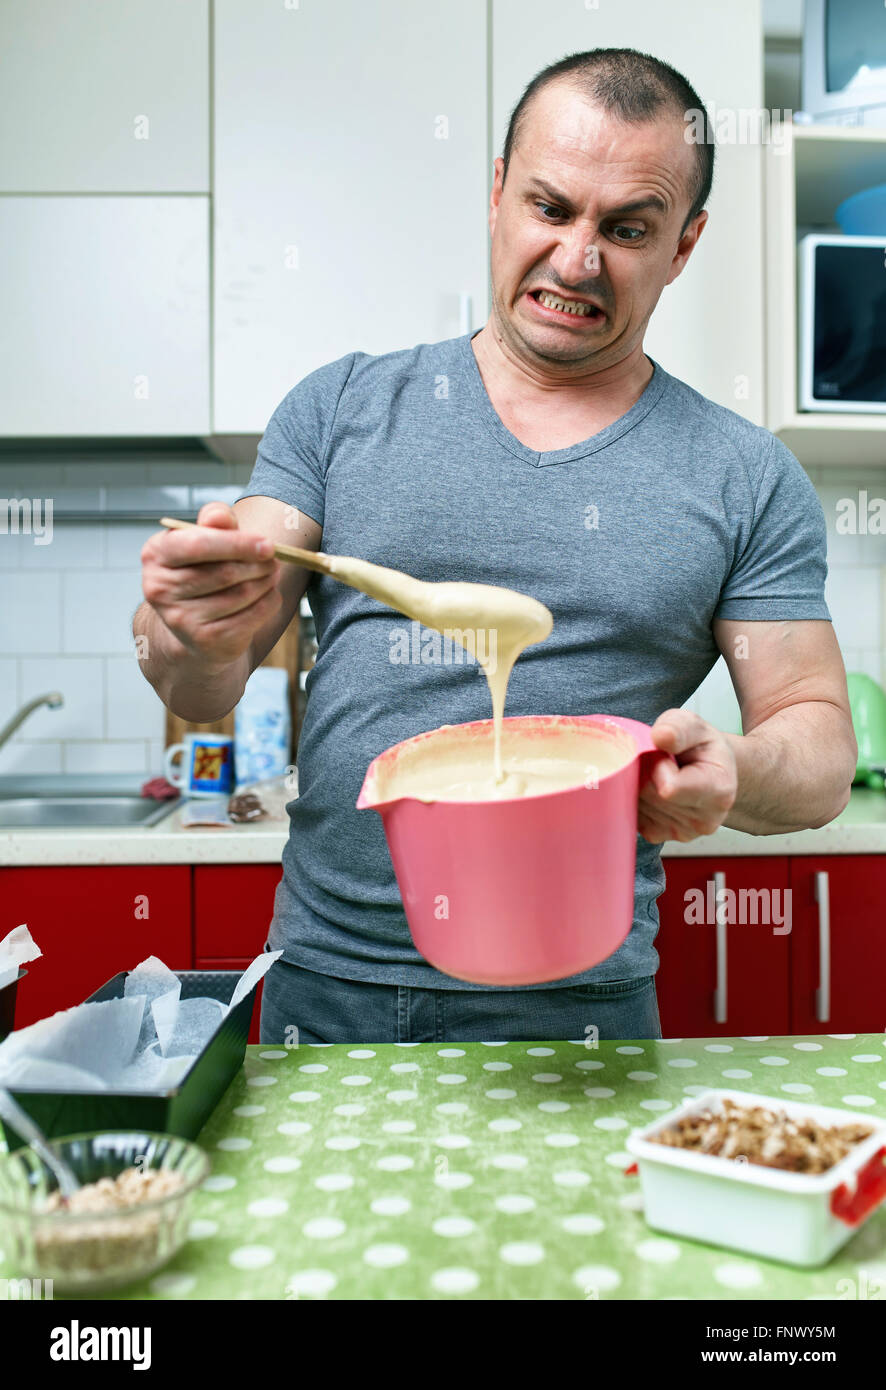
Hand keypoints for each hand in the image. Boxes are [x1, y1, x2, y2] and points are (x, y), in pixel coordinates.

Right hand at [141, 502, 281, 669]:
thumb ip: (215, 522)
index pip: (198, 545)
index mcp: (155, 555)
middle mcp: (159, 589)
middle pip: (224, 572)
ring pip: (241, 594)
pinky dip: (268, 603)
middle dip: (258, 564)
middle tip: (276, 559)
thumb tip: (219, 515)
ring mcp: (180, 619)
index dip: (237, 544)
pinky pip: (251, 617)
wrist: (193, 625)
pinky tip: (268, 595)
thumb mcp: (204, 540)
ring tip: (271, 574)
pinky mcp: (204, 641)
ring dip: (266, 582)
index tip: (268, 544)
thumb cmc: (202, 571)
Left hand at [638, 709, 736, 843]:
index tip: (665, 754)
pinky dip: (635, 799)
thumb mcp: (695, 726)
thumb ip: (679, 728)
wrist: (708, 770)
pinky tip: (651, 787)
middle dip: (645, 772)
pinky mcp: (661, 836)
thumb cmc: (700, 746)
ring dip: (638, 784)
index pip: (670, 789)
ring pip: (639, 806)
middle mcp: (706, 819)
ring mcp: (683, 832)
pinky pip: (632, 816)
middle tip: (657, 759)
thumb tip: (662, 737)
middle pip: (650, 796)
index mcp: (719, 789)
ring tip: (658, 773)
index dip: (657, 766)